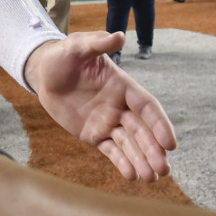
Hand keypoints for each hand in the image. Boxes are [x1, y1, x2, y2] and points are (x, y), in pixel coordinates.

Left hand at [25, 33, 175, 181]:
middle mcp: (120, 106)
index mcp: (123, 86)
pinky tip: (132, 176)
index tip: (170, 143)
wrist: (44, 73)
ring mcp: (108, 122)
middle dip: (153, 150)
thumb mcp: (77, 46)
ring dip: (142, 160)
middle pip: (142, 131)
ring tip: (152, 178)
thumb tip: (118, 37)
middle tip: (164, 170)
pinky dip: (122, 163)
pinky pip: (111, 151)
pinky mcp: (94, 135)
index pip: (147, 107)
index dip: (159, 124)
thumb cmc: (63, 56)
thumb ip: (97, 43)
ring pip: (130, 144)